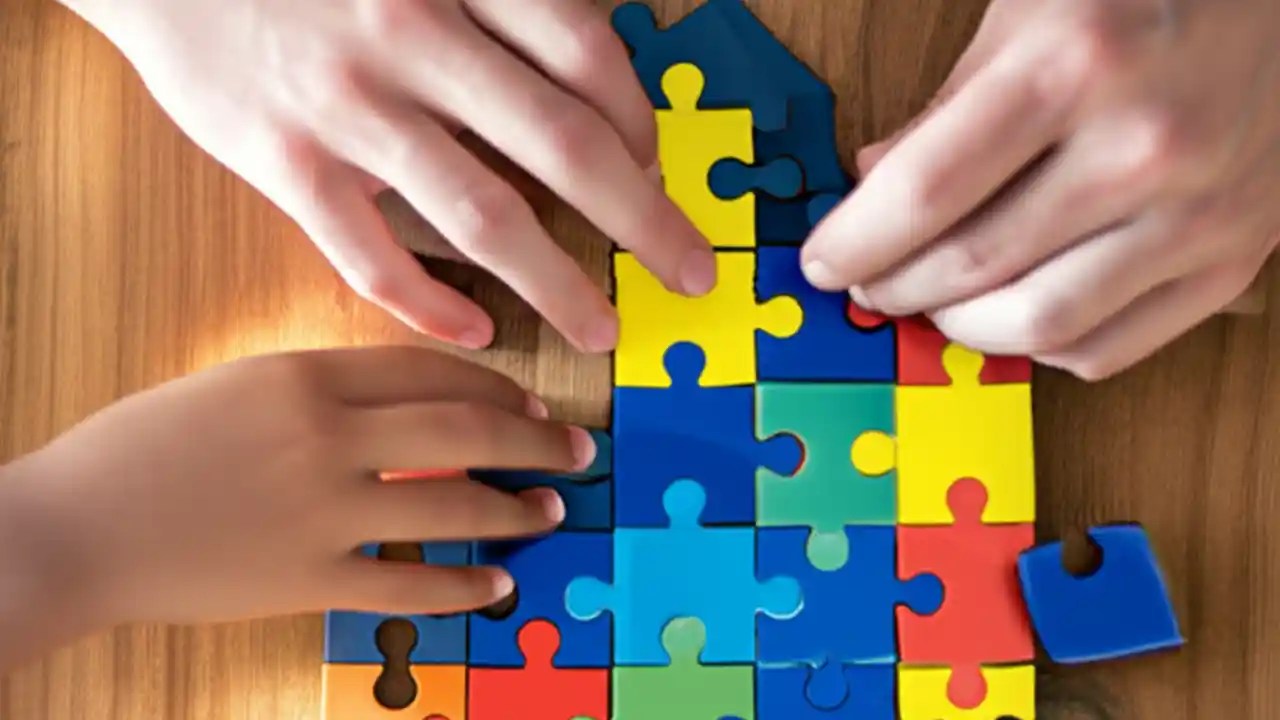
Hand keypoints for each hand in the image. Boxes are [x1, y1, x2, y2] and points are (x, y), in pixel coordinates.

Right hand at [0, 346, 590, 649]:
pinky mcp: (308, 579)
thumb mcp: (240, 385)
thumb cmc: (145, 447)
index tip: (533, 401)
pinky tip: (494, 583)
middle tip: (579, 448)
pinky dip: (460, 586)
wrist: (75, 524)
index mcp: (308, 374)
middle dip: (535, 439)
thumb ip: (324, 391)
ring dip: (515, 509)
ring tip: (550, 512)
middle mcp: (327, 434)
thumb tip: (405, 407)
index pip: (432, 369)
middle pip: (464, 426)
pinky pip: (406, 584)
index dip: (497, 386)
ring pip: (452, 502)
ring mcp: (321, 510)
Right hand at [62, 0, 714, 351]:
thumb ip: (501, 11)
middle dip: (644, 221)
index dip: (641, 124)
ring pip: (483, 214)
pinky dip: (428, 304)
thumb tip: (598, 64)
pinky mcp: (286, 163)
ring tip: (601, 330)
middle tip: (691, 274)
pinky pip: (371, 255)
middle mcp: (414, 38)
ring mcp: (349, 107)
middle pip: (564, 144)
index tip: (657, 169)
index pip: (587, 56)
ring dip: (556, 284)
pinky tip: (474, 333)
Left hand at [802, 0, 1279, 378]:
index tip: (825, 260)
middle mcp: (1144, 145)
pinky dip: (1037, 344)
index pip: (926, 191)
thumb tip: (871, 187)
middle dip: (894, 288)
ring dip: (959, 326)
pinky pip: (1105, 349)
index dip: (856, 241)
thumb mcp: (1028, 12)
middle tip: (871, 281)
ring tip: (935, 299)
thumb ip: (943, 109)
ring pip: (1037, 326)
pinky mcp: (1235, 258)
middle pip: (974, 268)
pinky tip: (1016, 308)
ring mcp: (1199, 211)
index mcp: (1075, 63)